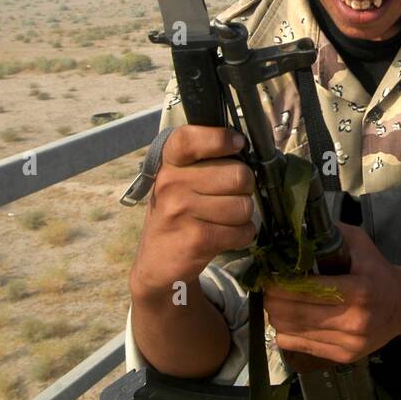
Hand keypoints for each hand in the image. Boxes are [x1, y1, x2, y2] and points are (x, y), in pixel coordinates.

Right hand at [129, 125, 255, 301]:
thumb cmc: (177, 212)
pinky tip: (226, 237)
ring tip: (223, 220)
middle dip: (244, 189)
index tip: (237, 144)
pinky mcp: (196, 240)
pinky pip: (242, 231)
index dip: (220, 138)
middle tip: (229, 198)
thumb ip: (205, 160)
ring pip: (244, 206)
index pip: (190, 138)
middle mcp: (171, 183)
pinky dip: (243, 235)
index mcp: (169, 163)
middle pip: (239, 175)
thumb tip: (243, 144)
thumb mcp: (180, 179)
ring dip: (243, 216)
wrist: (156, 261)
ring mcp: (181, 211)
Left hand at [264, 223, 400, 363]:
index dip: (280, 284)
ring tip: (276, 303)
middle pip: (295, 312)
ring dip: (277, 316)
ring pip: (294, 331)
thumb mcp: (360, 244)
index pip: (307, 290)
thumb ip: (331, 233)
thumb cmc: (377, 271)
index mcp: (359, 290)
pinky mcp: (344, 356)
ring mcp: (349, 342)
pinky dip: (287, 332)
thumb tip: (297, 227)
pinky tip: (289, 320)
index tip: (269, 275)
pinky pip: (301, 346)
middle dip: (273, 300)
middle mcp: (354, 319)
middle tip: (267, 289)